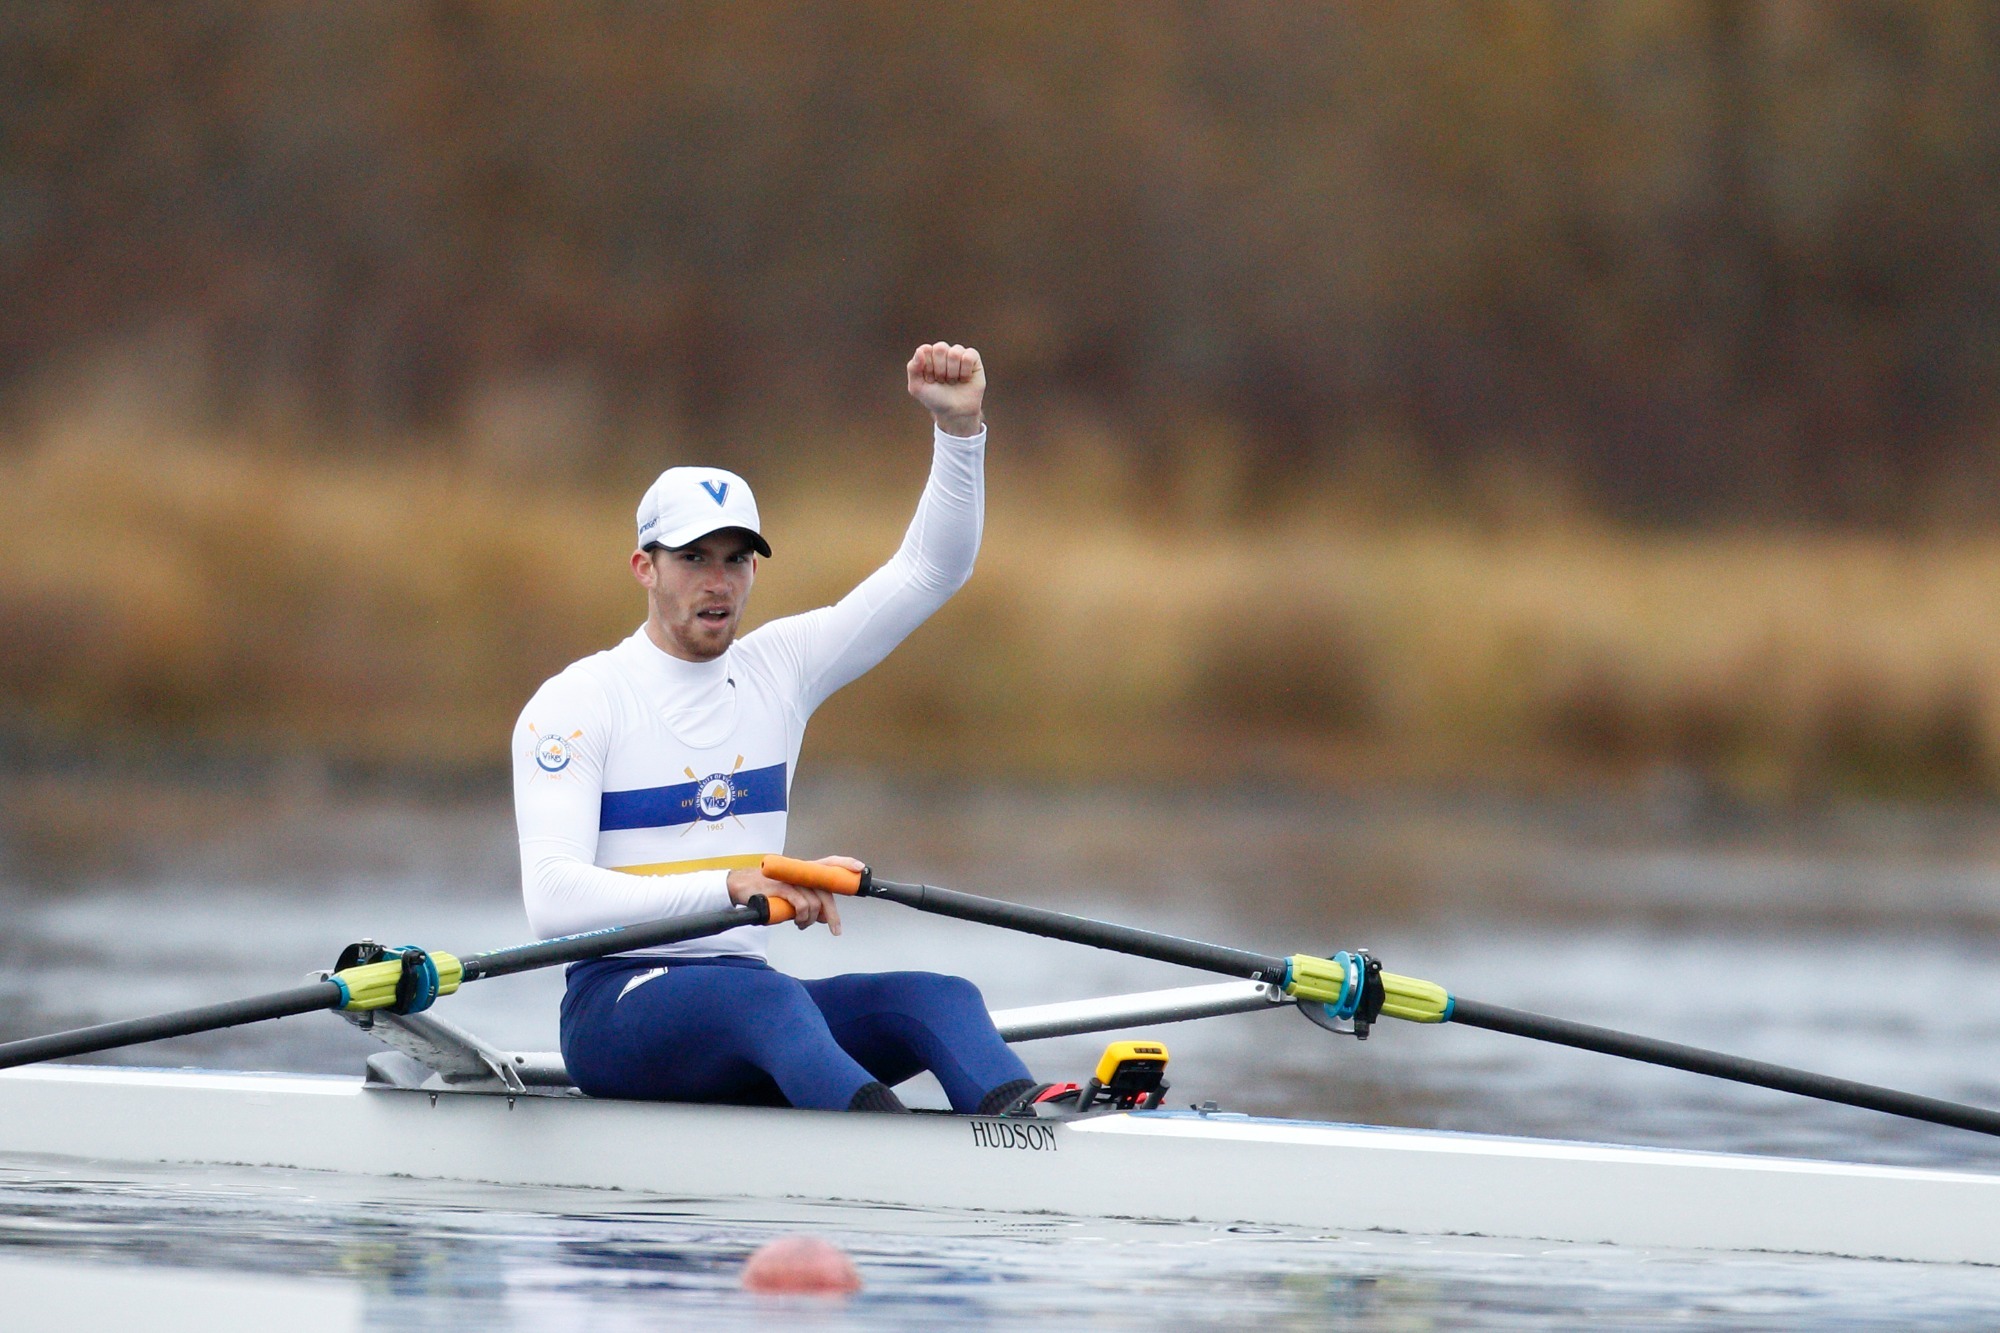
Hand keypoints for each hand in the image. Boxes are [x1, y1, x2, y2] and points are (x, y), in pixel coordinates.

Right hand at [726, 854, 863, 933]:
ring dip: (810, 919)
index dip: (845, 863)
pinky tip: (795, 920)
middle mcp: (799, 871)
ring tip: (801, 924)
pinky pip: (800, 903)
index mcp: (803, 871)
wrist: (740, 886)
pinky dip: (801, 915)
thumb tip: (825, 917)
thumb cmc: (767, 892)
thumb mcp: (791, 897)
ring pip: (814, 901)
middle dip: (833, 914)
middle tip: (836, 930)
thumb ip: (809, 904)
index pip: (829, 863)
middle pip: (825, 891)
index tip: (860, 868)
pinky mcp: (780, 887)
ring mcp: (790, 878)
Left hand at [907, 342, 984, 436]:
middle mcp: (944, 352)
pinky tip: (964, 379)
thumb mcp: (917, 387)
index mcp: (928, 355)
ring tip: (953, 381)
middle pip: (940, 348)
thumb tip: (920, 350)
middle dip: (940, 369)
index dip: (928, 366)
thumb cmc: (935, 398)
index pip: (926, 349)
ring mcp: (959, 353)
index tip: (930, 380)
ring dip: (952, 372)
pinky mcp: (973, 358)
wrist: (955, 412)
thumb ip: (912, 368)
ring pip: (955, 353)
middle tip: (942, 381)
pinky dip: (965, 371)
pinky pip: (968, 357)